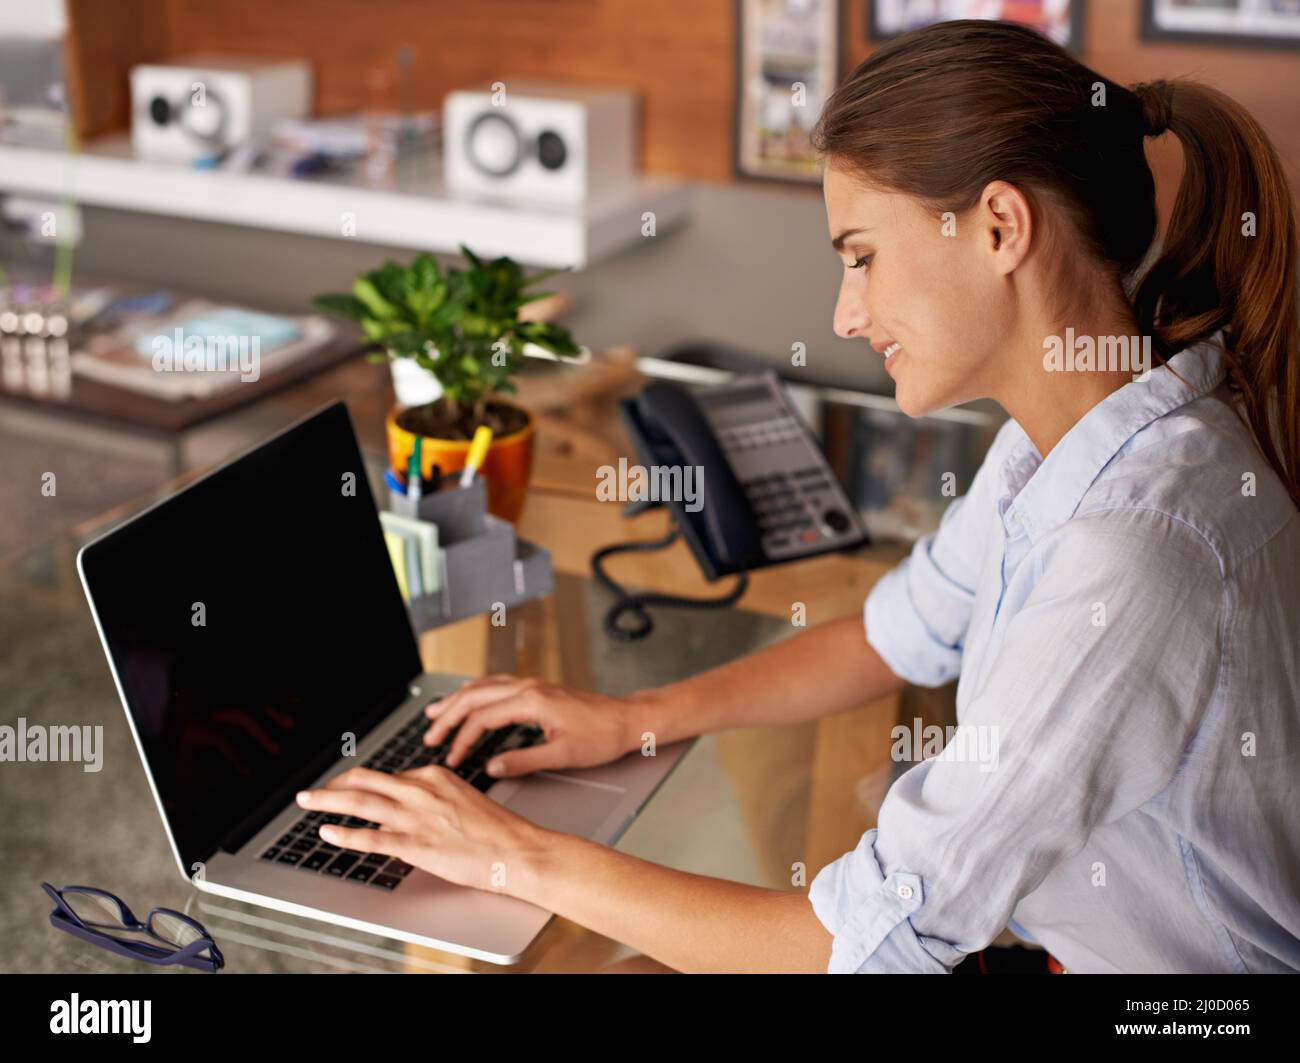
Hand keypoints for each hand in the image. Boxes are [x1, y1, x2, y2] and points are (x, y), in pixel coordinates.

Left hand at [295, 765, 549, 894]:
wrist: (516, 850)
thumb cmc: (496, 830)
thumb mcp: (461, 800)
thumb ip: (429, 801)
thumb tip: (400, 811)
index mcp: (433, 776)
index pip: (385, 776)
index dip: (357, 783)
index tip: (343, 787)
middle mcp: (421, 790)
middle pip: (365, 782)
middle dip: (333, 785)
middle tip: (311, 791)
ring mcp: (417, 817)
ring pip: (361, 803)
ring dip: (327, 801)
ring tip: (306, 801)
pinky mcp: (416, 845)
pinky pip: (372, 839)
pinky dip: (345, 835)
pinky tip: (328, 833)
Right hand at [424, 675, 644, 777]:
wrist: (627, 720)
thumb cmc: (601, 737)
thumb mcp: (563, 756)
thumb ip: (523, 761)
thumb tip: (492, 769)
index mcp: (532, 702)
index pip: (482, 718)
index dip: (462, 740)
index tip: (452, 760)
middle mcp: (528, 687)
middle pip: (475, 696)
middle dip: (448, 716)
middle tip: (429, 736)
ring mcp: (532, 685)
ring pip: (483, 687)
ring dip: (457, 701)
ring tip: (434, 714)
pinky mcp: (538, 688)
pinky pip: (496, 685)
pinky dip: (475, 692)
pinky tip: (467, 698)